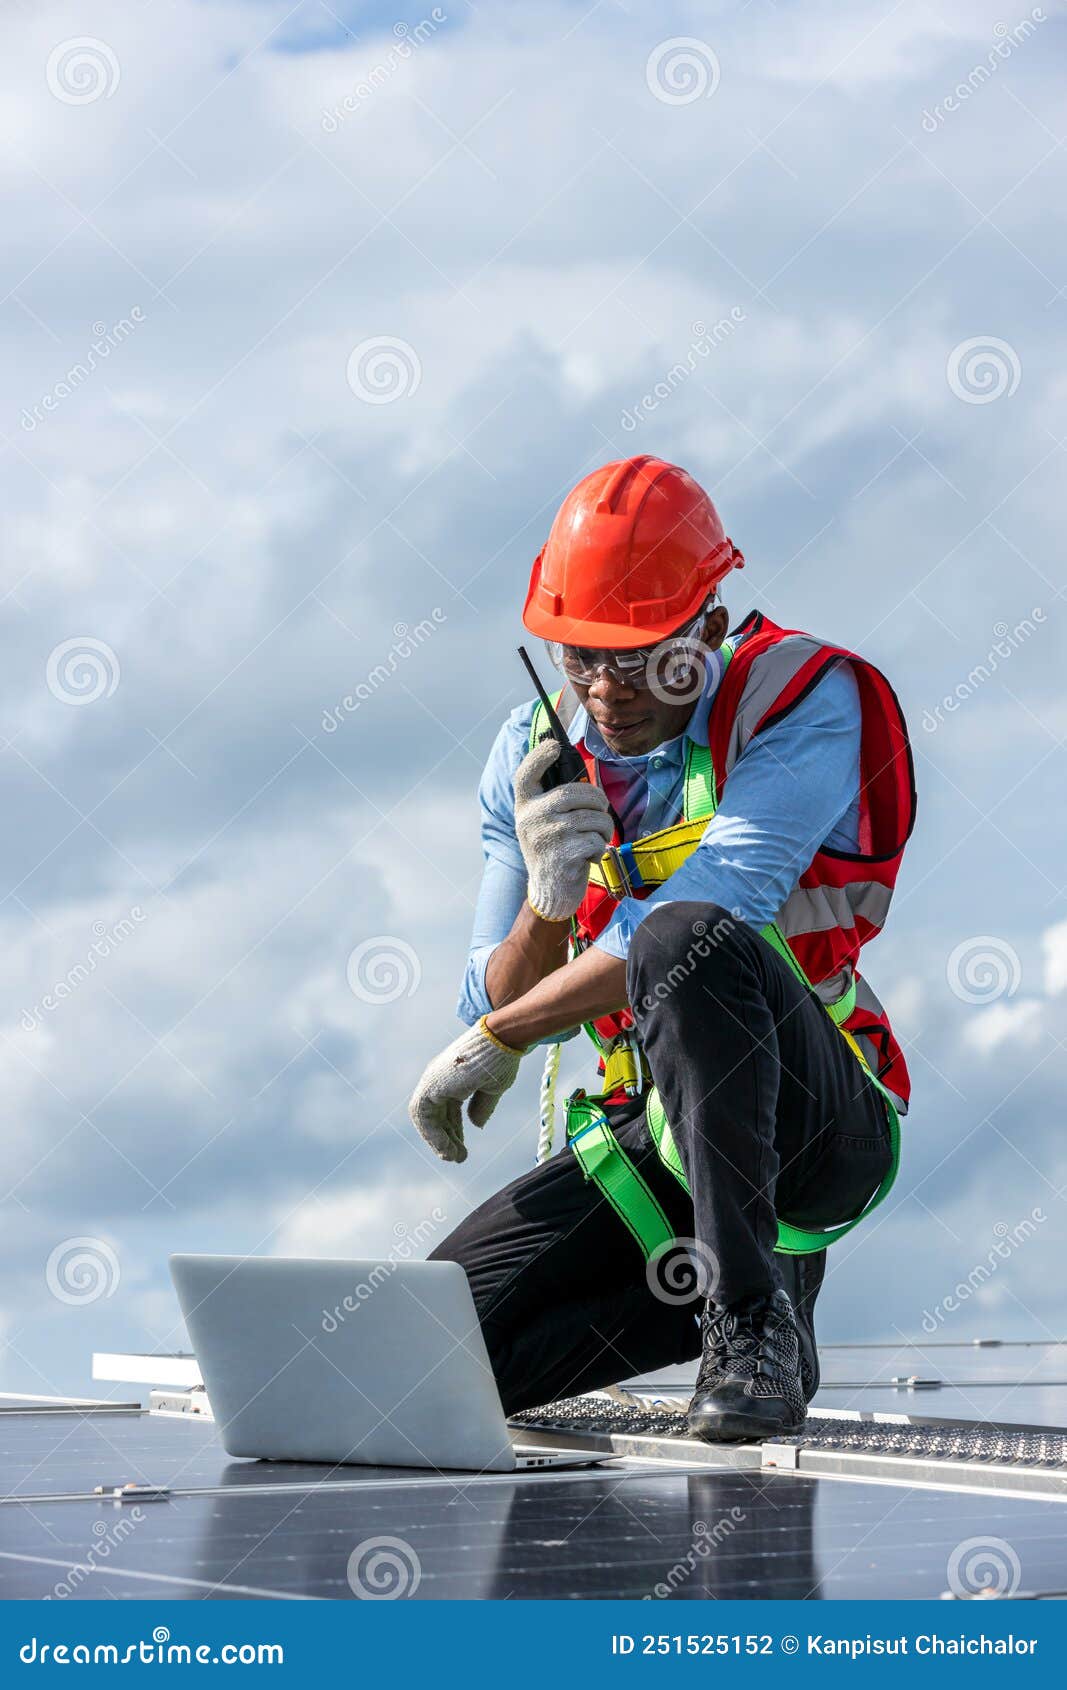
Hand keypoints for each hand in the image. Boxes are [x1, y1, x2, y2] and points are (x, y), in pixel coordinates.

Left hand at [408, 1017, 525, 1162]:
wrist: (501, 1040)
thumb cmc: (500, 1060)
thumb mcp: (491, 1088)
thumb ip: (480, 1106)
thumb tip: (475, 1125)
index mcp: (450, 1078)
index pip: (446, 1109)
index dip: (453, 1130)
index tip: (462, 1147)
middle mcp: (438, 1080)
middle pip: (436, 1116)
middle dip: (446, 1138)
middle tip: (457, 1157)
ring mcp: (432, 1082)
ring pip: (426, 1119)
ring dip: (438, 1141)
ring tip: (453, 1158)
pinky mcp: (431, 1087)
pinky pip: (424, 1117)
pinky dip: (433, 1135)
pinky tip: (446, 1150)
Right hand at [514, 740, 612, 921]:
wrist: (550, 892)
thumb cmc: (554, 850)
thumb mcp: (544, 823)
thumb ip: (555, 800)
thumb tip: (582, 776)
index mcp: (525, 807)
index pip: (525, 774)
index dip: (538, 757)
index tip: (554, 746)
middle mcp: (531, 818)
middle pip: (575, 792)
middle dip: (598, 800)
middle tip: (602, 812)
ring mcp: (546, 836)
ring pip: (593, 817)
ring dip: (604, 829)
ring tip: (596, 839)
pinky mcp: (562, 854)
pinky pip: (596, 839)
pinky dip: (600, 849)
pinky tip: (589, 857)